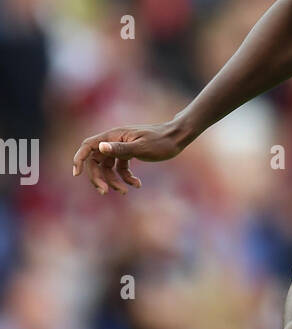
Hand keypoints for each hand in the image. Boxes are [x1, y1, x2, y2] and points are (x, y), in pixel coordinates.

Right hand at [72, 122, 187, 194]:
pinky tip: (137, 184)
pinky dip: (126, 177)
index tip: (76, 174)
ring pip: (108, 167)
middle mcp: (113, 141)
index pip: (88, 146)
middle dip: (98, 177)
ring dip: (113, 180)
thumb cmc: (161, 141)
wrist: (176, 137)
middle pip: (96, 161)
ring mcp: (121, 147)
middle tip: (104, 192)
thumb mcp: (141, 147)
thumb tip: (100, 148)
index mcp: (112, 136)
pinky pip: (120, 168)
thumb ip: (121, 149)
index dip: (79, 159)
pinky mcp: (129, 153)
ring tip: (125, 191)